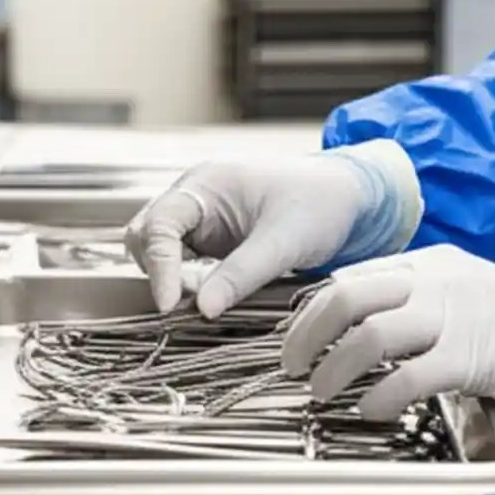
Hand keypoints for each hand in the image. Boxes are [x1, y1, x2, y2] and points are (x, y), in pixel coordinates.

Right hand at [124, 157, 366, 316]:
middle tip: (178, 308)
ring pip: (160, 248)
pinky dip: (185, 279)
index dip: (159, 266)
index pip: (160, 225)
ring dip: (168, 276)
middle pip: (146, 234)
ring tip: (193, 305)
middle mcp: (195, 196)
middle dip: (156, 270)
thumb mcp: (284, 243)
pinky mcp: (213, 236)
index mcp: (207, 184)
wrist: (348, 197)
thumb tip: (202, 310)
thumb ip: (241, 275)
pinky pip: (183, 258)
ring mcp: (201, 216)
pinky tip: (204, 298)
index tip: (169, 304)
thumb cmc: (320, 205)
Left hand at [281, 245, 494, 445]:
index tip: (295, 336)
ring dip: (334, 367)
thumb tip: (368, 330)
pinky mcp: (477, 355)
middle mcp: (440, 281)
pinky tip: (370, 411)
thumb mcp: (471, 300)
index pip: (356, 275)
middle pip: (349, 294)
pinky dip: (380, 395)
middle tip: (291, 365)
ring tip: (321, 393)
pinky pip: (410, 374)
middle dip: (307, 331)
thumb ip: (424, 305)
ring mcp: (459, 315)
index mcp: (435, 264)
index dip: (315, 307)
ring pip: (370, 333)